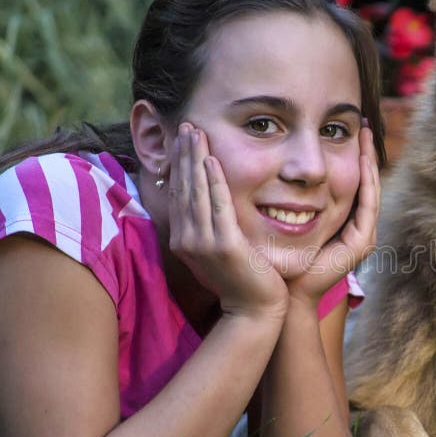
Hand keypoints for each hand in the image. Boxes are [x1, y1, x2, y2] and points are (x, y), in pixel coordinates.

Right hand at [167, 123, 288, 318]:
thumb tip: (209, 207)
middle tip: (185, 125)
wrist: (254, 312)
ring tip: (195, 131)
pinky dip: (213, 181)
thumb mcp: (220, 252)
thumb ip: (211, 229)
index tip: (182, 140)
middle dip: (183, 154)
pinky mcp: (223, 246)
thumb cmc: (242, 282)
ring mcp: (202, 244)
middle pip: (183, 187)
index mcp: (184, 240)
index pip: (179, 194)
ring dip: (194, 158)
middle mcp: (186, 240)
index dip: (179, 165)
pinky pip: (217, 205)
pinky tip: (211, 159)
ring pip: (196, 192)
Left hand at [287, 122, 380, 303]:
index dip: (353, 155)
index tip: (347, 127)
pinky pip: (368, 205)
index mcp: (344, 222)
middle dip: (365, 151)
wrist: (286, 292)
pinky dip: (367, 182)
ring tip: (365, 134)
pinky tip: (363, 160)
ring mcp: (363, 236)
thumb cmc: (281, 258)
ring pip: (371, 189)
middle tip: (363, 122)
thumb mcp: (287, 218)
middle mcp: (358, 228)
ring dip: (369, 160)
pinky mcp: (361, 243)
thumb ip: (290, 197)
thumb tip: (276, 167)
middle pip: (367, 181)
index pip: (354, 181)